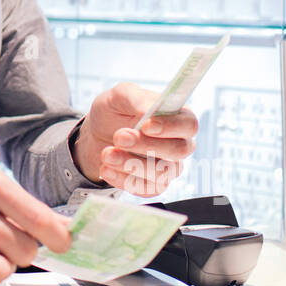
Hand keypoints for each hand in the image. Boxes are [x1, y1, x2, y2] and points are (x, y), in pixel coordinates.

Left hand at [72, 82, 197, 195]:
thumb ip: (137, 98)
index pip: (189, 124)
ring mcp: (168, 167)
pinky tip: (106, 168)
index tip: (146, 125)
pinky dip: (123, 180)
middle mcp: (178, 144)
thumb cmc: (114, 112)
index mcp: (177, 117)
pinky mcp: (153, 185)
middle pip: (178, 151)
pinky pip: (145, 189)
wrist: (96, 135)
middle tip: (119, 136)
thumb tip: (150, 109)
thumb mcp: (120, 96)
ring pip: (161, 172)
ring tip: (107, 153)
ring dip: (130, 163)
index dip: (170, 127)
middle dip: (146, 145)